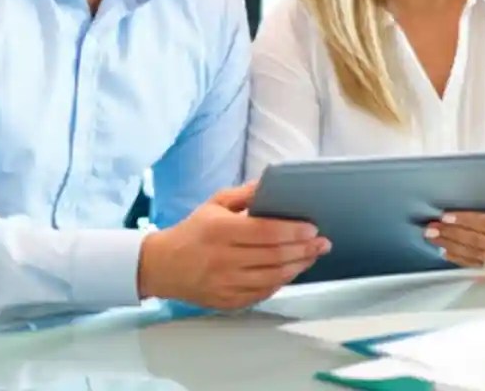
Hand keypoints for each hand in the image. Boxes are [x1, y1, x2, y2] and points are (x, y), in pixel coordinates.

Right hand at [137, 182, 330, 310]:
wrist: (162, 266)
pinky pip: (262, 293)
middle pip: (274, 256)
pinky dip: (281, 282)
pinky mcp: (227, 301)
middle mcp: (223, 259)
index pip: (266, 232)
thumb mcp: (214, 204)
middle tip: (322, 242)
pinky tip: (291, 271)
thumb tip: (273, 184)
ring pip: (272, 278)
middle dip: (304, 249)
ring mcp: (225, 283)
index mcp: (220, 231)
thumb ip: (245, 194)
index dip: (293, 231)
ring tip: (312, 256)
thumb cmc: (194, 231)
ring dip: (298, 267)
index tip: (312, 227)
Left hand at [426, 197, 484, 270]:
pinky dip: (460, 259)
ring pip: (475, 254)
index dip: (466, 220)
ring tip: (434, 238)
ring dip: (451, 246)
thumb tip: (479, 189)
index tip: (447, 216)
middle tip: (431, 227)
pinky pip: (479, 265)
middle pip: (477, 240)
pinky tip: (446, 253)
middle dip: (451, 234)